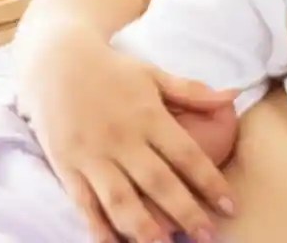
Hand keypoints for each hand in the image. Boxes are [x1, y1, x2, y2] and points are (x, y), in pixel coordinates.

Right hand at [17, 31, 237, 242]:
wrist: (54, 60)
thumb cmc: (111, 69)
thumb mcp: (153, 74)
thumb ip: (191, 91)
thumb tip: (232, 96)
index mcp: (147, 115)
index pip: (185, 154)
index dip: (209, 182)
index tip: (229, 207)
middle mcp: (121, 137)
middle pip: (157, 181)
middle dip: (185, 212)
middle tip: (207, 237)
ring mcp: (92, 154)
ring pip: (120, 198)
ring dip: (144, 227)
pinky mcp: (67, 166)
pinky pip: (84, 203)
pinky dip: (99, 227)